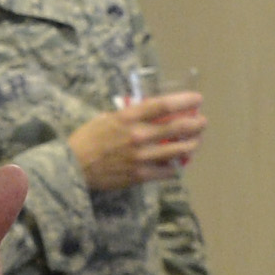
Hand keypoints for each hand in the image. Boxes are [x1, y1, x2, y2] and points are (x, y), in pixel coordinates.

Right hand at [69, 92, 206, 191]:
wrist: (73, 167)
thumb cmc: (86, 140)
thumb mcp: (105, 119)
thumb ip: (127, 116)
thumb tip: (144, 112)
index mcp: (128, 118)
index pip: (163, 105)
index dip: (184, 101)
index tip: (197, 99)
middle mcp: (138, 135)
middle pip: (176, 127)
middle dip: (195, 124)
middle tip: (202, 122)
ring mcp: (140, 157)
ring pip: (176, 151)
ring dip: (191, 145)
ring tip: (196, 142)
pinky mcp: (139, 175)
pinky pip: (166, 172)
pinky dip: (175, 167)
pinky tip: (179, 164)